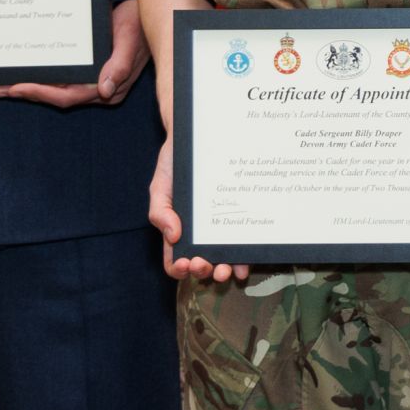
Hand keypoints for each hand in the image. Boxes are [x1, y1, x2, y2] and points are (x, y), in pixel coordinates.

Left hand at [0, 0, 147, 107]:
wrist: (148, 11)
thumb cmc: (140, 23)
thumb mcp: (130, 39)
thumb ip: (120, 65)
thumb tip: (104, 90)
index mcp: (110, 86)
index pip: (69, 96)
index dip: (42, 94)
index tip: (19, 87)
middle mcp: (101, 89)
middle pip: (58, 97)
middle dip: (29, 93)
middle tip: (1, 90)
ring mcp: (96, 81)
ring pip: (58, 91)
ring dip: (32, 88)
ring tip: (5, 86)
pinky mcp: (92, 72)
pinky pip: (63, 80)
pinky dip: (44, 79)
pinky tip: (28, 75)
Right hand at [147, 136, 250, 282]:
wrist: (199, 138)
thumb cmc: (175, 164)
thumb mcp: (160, 186)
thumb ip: (160, 211)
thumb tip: (173, 236)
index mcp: (178, 231)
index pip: (176, 261)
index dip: (180, 269)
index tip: (186, 263)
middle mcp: (200, 234)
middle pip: (202, 264)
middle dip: (205, 272)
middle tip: (209, 266)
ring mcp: (220, 228)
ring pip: (224, 258)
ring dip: (226, 270)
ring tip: (229, 269)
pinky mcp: (239, 217)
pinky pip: (243, 240)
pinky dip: (246, 253)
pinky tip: (249, 256)